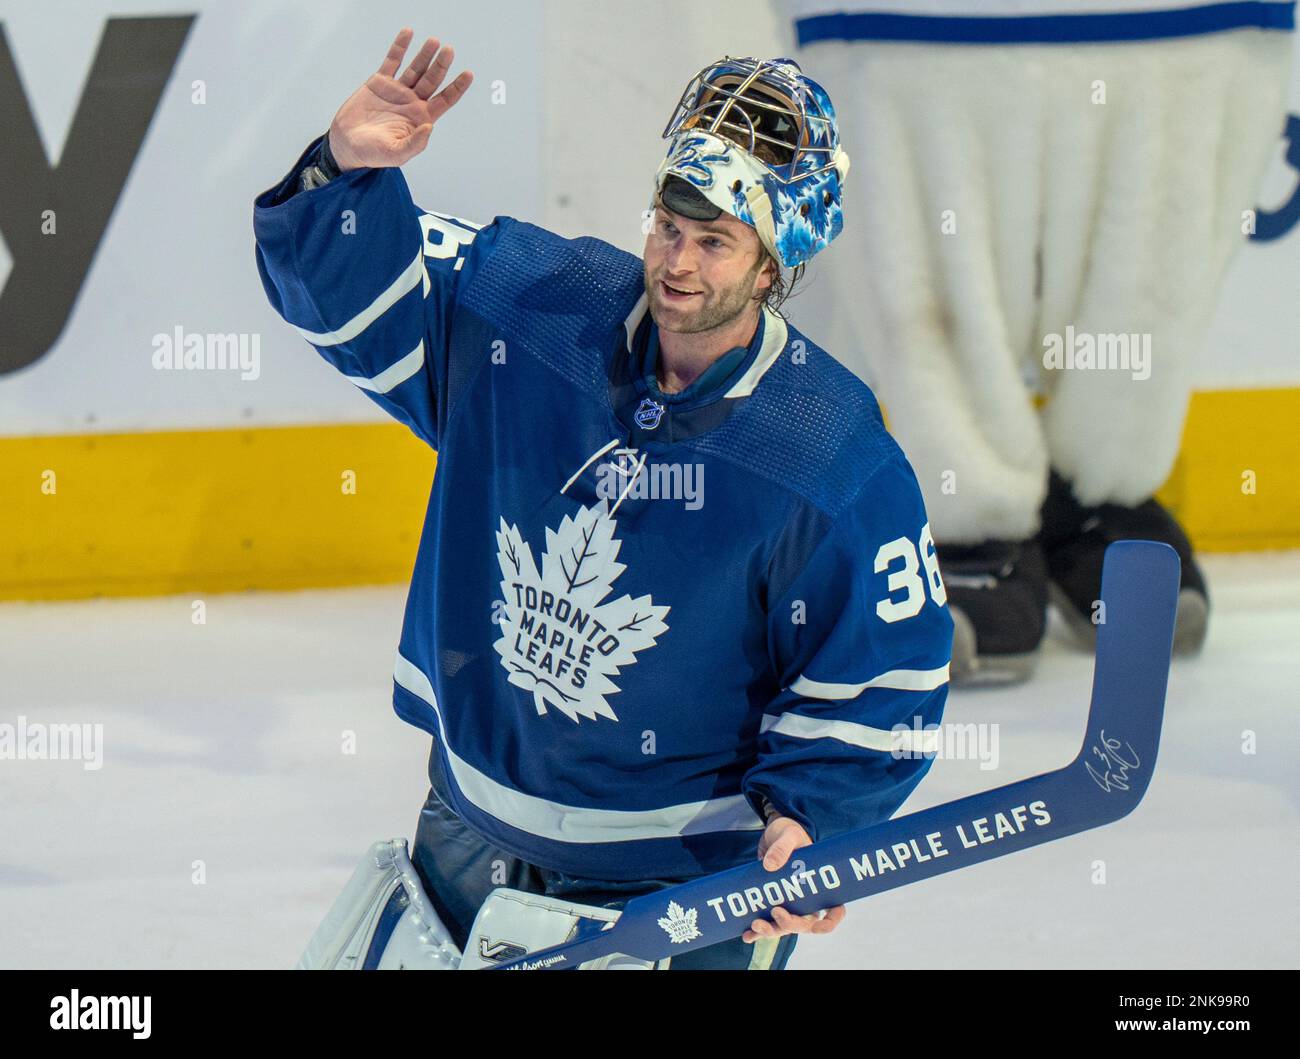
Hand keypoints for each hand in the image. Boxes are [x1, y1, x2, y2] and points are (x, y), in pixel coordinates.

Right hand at [327, 28, 473, 170]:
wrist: (347, 144)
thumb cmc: (374, 154)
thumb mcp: (397, 154)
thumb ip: (415, 143)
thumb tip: (429, 126)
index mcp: (421, 118)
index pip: (445, 100)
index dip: (457, 87)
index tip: (468, 74)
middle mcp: (412, 102)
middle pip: (432, 80)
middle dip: (441, 65)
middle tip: (448, 50)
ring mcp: (397, 90)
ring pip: (415, 68)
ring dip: (425, 55)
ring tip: (434, 42)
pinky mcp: (380, 81)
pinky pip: (392, 60)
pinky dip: (400, 47)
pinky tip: (408, 33)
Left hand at [742, 814, 846, 943]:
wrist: (772, 834)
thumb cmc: (789, 833)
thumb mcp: (788, 834)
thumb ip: (782, 847)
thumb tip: (770, 865)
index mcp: (819, 885)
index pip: (833, 910)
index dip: (829, 922)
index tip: (818, 925)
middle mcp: (805, 900)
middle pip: (804, 924)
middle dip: (791, 924)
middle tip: (775, 911)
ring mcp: (788, 904)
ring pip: (783, 927)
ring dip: (771, 931)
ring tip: (755, 924)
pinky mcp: (770, 903)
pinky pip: (766, 922)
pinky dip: (756, 932)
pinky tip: (746, 934)